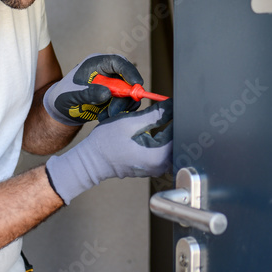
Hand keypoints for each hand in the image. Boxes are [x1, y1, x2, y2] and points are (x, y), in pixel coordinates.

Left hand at [43, 54, 143, 125]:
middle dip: (125, 96)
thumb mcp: (71, 95)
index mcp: (96, 64)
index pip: (118, 62)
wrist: (62, 110)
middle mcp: (108, 72)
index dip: (129, 71)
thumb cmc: (62, 97)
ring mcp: (113, 85)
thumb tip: (107, 93)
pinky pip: (126, 104)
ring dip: (120, 107)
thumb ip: (88, 93)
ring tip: (103, 116)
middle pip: (127, 79)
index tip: (136, 84)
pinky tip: (103, 117)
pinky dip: (118, 112)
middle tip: (114, 111)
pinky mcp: (116, 98)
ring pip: (129, 93)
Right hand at [45, 99, 172, 203]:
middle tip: (167, 108)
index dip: (178, 116)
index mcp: (158, 157)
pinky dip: (161, 136)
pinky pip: (164, 147)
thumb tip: (171, 105)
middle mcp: (161, 166)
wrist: (91, 161)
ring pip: (171, 142)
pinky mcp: (152, 165)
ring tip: (159, 116)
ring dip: (167, 128)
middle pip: (177, 138)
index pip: (179, 132)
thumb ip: (154, 114)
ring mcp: (157, 167)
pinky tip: (153, 126)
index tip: (175, 104)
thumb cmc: (106, 143)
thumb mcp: (130, 122)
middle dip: (173, 122)